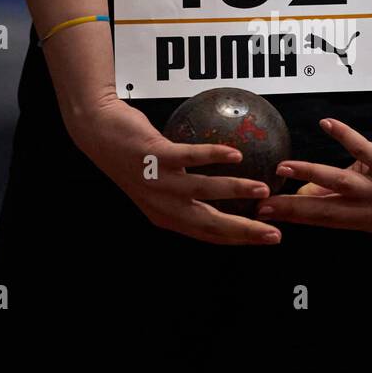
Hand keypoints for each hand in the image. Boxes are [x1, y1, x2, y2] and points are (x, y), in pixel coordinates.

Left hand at [70, 96, 281, 244]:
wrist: (98, 133)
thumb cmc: (133, 157)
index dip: (238, 240)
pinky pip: (190, 157)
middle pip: (210, 224)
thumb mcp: (158, 185)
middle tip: (273, 232)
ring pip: (204, 192)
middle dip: (244, 230)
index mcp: (166, 216)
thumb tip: (223, 190)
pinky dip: (214, 157)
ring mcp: (160, 182)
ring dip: (236, 191)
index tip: (266, 238)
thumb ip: (186, 193)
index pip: (209, 235)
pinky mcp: (156, 157)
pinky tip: (235, 156)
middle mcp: (163, 205)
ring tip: (262, 189)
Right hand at [258, 118, 371, 232]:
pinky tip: (327, 125)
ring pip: (342, 185)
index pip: (323, 221)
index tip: (264, 215)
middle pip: (328, 211)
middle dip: (294, 207)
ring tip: (285, 168)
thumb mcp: (366, 181)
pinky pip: (366, 152)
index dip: (293, 218)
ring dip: (311, 175)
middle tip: (264, 203)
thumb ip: (337, 189)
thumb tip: (302, 191)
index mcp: (368, 221)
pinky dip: (345, 138)